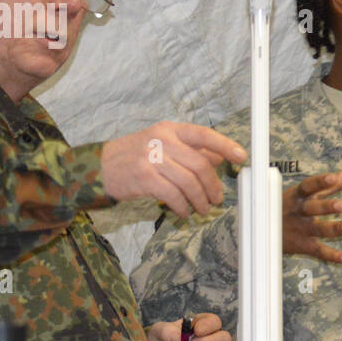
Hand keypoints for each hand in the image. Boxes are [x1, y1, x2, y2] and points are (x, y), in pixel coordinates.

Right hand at [101, 122, 246, 216]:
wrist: (100, 167)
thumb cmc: (135, 156)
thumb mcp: (162, 144)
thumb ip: (189, 150)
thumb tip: (219, 158)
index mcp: (170, 129)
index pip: (204, 134)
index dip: (226, 146)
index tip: (241, 156)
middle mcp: (162, 140)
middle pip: (200, 164)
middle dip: (213, 185)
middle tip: (217, 199)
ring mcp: (152, 158)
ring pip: (189, 182)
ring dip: (200, 200)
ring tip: (202, 208)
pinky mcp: (145, 178)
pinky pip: (174, 195)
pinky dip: (183, 206)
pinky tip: (184, 211)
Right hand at [284, 168, 341, 263]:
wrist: (262, 231)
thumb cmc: (290, 207)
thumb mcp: (305, 194)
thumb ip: (329, 184)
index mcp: (298, 196)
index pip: (308, 186)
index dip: (320, 182)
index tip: (332, 178)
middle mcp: (298, 211)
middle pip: (311, 208)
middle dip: (326, 206)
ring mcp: (300, 229)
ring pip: (316, 229)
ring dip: (333, 228)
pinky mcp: (302, 245)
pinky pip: (318, 251)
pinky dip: (332, 255)